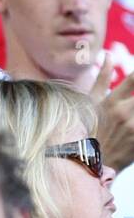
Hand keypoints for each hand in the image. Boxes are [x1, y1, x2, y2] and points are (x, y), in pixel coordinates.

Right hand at [93, 52, 133, 171]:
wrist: (88, 163)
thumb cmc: (88, 128)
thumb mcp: (91, 103)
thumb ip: (102, 78)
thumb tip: (108, 55)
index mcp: (112, 102)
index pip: (133, 79)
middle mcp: (124, 113)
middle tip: (132, 103)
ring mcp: (133, 128)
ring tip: (132, 111)